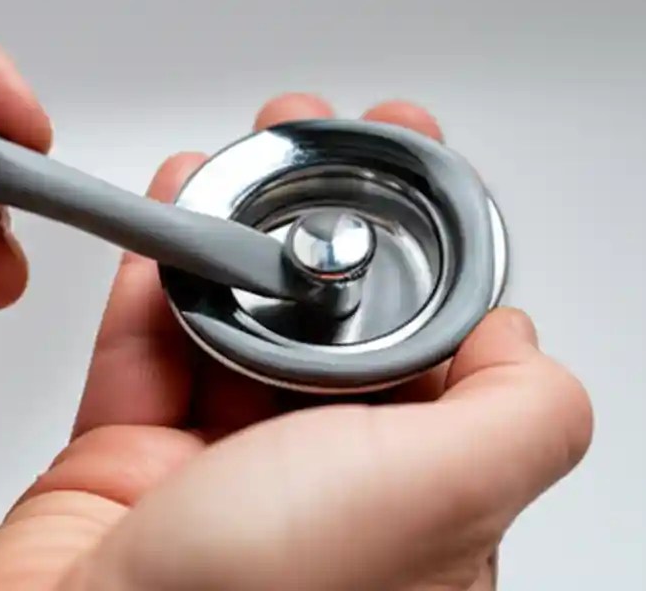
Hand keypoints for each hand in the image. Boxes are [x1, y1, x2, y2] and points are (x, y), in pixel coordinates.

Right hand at [0, 99, 593, 589]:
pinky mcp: (125, 469)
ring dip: (245, 230)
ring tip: (251, 148)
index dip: (430, 261)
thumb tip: (520, 340)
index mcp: (418, 510)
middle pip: (336, 329)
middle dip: (333, 222)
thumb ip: (520, 414)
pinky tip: (176, 204)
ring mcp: (220, 483)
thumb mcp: (444, 496)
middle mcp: (323, 497)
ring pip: (241, 325)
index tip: (418, 177)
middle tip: (326, 135)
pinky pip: (146, 346)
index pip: (441, 360)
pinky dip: (160, 270)